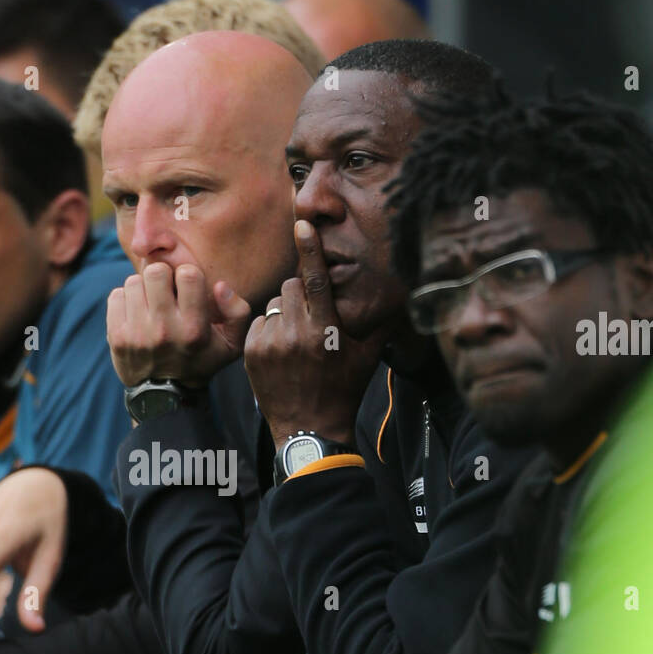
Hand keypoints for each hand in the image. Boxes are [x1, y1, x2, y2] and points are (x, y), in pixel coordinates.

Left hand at [107, 262, 250, 387]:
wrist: (166, 396)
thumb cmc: (200, 361)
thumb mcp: (231, 344)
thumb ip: (237, 311)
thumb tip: (219, 286)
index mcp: (194, 329)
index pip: (188, 275)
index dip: (186, 275)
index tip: (185, 287)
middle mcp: (165, 330)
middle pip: (155, 272)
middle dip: (162, 277)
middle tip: (164, 291)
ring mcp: (137, 334)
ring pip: (133, 282)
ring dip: (143, 289)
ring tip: (150, 305)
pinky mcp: (117, 337)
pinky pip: (116, 296)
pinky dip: (125, 300)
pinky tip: (136, 313)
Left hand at [244, 220, 384, 448]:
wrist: (309, 428)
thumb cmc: (343, 390)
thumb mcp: (368, 357)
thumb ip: (381, 323)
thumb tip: (401, 294)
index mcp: (326, 331)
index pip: (316, 279)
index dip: (310, 249)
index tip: (301, 225)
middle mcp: (296, 334)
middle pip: (292, 286)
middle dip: (303, 295)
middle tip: (312, 318)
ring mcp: (271, 344)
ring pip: (275, 304)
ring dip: (286, 313)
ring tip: (297, 338)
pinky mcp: (251, 354)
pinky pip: (259, 322)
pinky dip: (270, 329)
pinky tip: (282, 349)